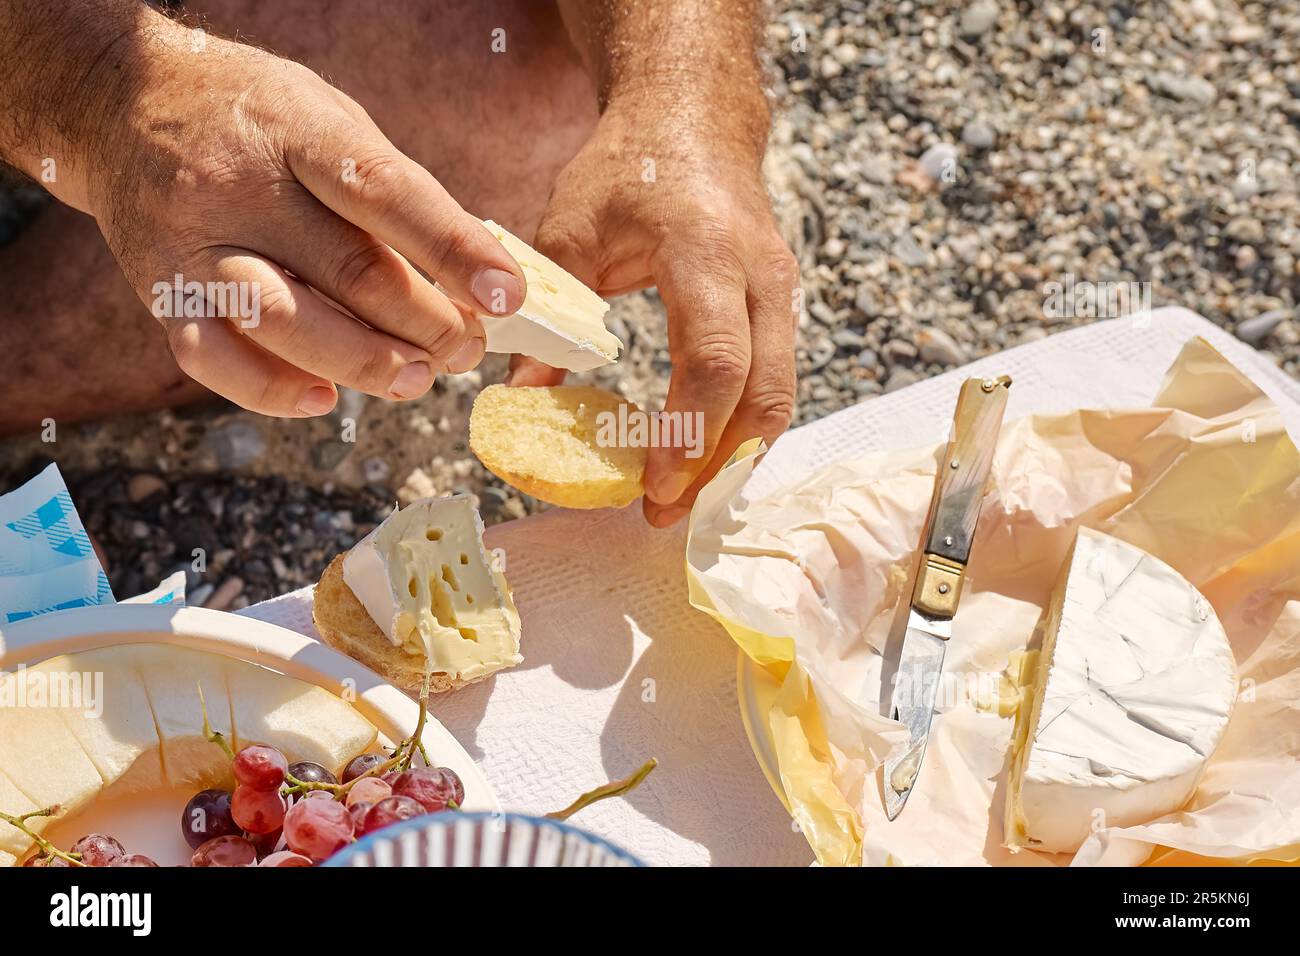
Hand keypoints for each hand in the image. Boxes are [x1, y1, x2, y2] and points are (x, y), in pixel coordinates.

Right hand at [68, 16, 526, 416]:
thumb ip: (390, 190)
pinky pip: (214, 358)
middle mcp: (239, 186)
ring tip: (416, 378)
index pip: (386, 193)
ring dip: (364, 364)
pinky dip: (272, 390)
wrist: (121, 102)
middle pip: (348, 272)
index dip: (454, 250)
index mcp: (295, 129)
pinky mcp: (160, 290)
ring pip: (284, 322)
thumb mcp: (328, 119)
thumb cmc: (255, 118)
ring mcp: (194, 241)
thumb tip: (466, 274)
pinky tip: (324, 397)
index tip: (506, 296)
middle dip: (426, 324)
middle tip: (466, 350)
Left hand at [512, 98, 798, 525]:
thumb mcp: (571, 230)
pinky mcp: (780, 305)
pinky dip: (740, 428)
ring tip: (680, 501)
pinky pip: (773, 380)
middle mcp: (760, 277)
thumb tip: (520, 399)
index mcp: (707, 253)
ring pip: (777, 396)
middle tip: (665, 515)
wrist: (695, 118)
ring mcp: (780, 291)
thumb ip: (552, 314)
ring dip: (733, 456)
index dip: (688, 432)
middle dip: (717, 466)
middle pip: (763, 394)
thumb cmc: (629, 166)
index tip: (653, 487)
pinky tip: (701, 458)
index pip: (715, 362)